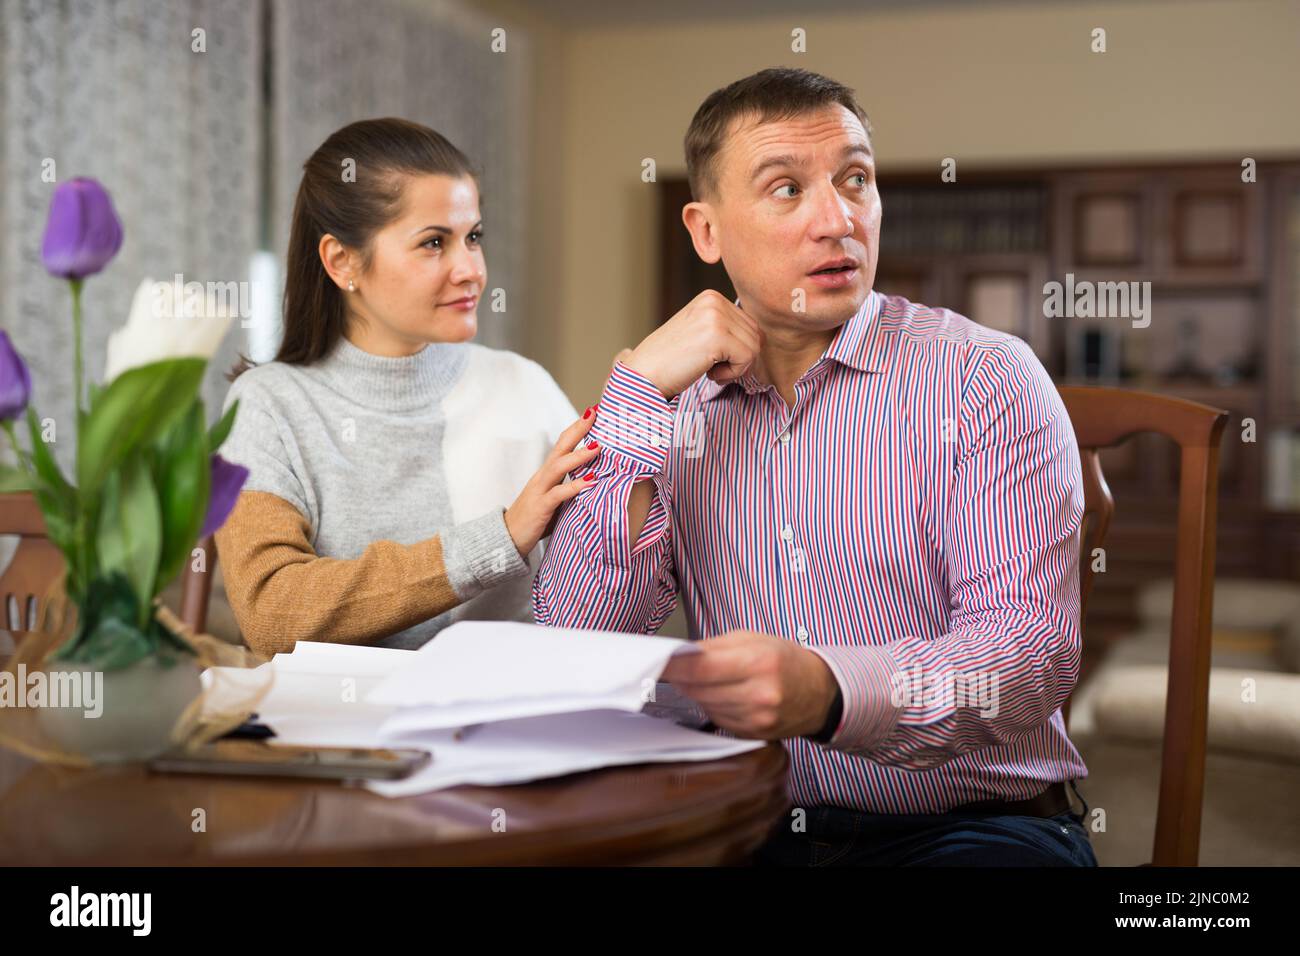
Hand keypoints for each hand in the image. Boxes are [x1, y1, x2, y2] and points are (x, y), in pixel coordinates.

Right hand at [504, 410, 600, 557]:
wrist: (507, 539)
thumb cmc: (534, 520)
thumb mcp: (555, 501)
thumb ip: (571, 490)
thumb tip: (596, 484)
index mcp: (547, 474)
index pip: (563, 445)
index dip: (576, 429)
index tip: (593, 413)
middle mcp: (543, 477)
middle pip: (561, 446)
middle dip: (578, 429)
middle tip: (594, 413)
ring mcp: (540, 490)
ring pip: (559, 466)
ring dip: (579, 455)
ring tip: (598, 446)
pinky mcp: (541, 506)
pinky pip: (559, 493)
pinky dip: (575, 486)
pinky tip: (591, 481)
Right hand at [623, 290, 764, 398]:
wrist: (644, 374)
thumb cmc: (671, 360)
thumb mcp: (701, 332)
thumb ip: (727, 328)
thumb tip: (760, 339)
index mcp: (711, 296)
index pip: (749, 324)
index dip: (735, 348)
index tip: (708, 355)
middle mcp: (714, 300)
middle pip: (755, 335)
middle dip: (737, 357)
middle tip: (709, 364)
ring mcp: (715, 316)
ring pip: (754, 347)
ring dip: (734, 367)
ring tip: (708, 367)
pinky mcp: (718, 335)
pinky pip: (747, 359)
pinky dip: (731, 374)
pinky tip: (708, 373)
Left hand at [660, 630, 839, 739]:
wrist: (819, 693)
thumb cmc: (785, 660)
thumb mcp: (752, 639)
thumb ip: (713, 648)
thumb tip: (677, 656)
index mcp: (759, 663)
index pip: (700, 667)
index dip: (672, 665)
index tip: (654, 661)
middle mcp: (759, 695)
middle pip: (698, 689)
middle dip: (684, 677)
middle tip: (678, 666)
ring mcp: (756, 719)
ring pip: (704, 706)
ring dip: (699, 693)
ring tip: (714, 679)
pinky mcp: (752, 735)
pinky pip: (717, 720)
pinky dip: (714, 707)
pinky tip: (726, 696)